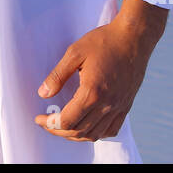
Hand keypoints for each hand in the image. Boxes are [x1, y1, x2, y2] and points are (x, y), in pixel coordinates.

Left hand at [33, 2, 165, 141]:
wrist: (134, 38)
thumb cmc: (104, 41)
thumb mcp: (75, 53)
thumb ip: (57, 75)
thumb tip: (43, 94)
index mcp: (92, 92)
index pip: (67, 121)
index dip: (49, 123)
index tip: (39, 118)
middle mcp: (107, 104)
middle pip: (79, 131)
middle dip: (58, 131)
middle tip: (46, 123)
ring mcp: (119, 107)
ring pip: (95, 134)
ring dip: (75, 135)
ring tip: (63, 126)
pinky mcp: (126, 105)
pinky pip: (111, 130)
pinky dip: (96, 133)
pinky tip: (87, 124)